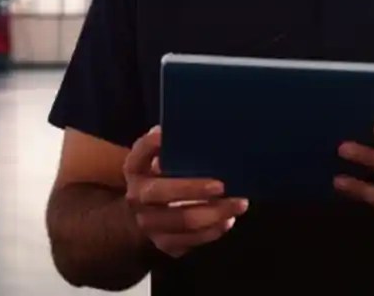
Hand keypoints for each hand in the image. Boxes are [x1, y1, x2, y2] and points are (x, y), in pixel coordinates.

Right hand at [123, 126, 248, 258]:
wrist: (150, 211)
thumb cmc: (167, 175)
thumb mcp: (165, 157)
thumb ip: (177, 146)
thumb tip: (201, 132)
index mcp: (135, 168)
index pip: (140, 151)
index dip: (153, 143)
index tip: (168, 135)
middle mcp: (136, 196)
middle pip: (161, 192)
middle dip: (193, 189)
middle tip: (222, 186)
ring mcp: (148, 223)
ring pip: (182, 221)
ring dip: (214, 213)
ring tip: (238, 203)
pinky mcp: (164, 243)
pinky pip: (191, 241)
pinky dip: (212, 231)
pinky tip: (227, 219)